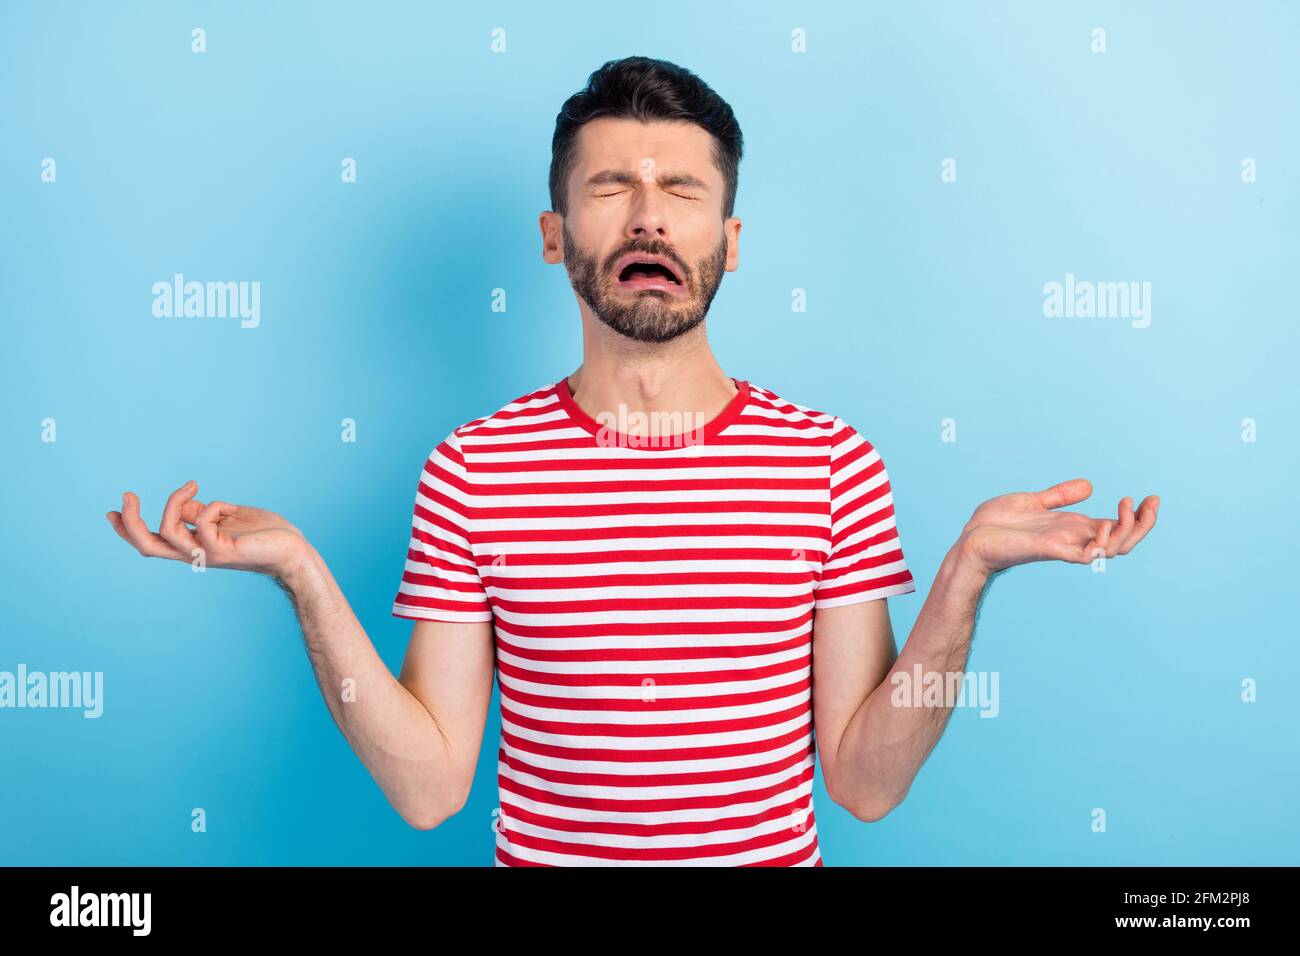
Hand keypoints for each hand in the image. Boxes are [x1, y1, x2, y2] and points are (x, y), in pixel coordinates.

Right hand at [106, 480, 307, 577]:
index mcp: (193, 545)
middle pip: (148, 546)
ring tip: (190, 484)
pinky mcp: (223, 551)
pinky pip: (202, 524)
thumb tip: (182, 502)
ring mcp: (207, 554)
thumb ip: (201, 512)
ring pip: (168, 534)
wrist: (292, 551)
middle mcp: (195, 553)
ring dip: (171, 503)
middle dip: (130, 522)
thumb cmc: (264, 534)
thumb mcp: (226, 517)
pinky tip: (225, 506)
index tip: (111, 511)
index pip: (153, 541)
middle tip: (127, 495)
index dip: (128, 529)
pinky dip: (208, 507)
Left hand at [957, 478, 1157, 576]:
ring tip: (1121, 509)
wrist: (970, 539)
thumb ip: (1060, 496)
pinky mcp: (1048, 550)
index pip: (1117, 527)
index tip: (1151, 498)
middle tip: (1146, 502)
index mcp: (1073, 528)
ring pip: (1109, 549)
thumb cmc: (997, 525)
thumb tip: (1089, 486)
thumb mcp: (1033, 501)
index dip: (1139, 517)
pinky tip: (1103, 531)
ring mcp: (1063, 547)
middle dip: (1142, 524)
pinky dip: (1097, 546)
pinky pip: (1082, 555)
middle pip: (1123, 540)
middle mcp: (1073, 539)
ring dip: (1123, 530)